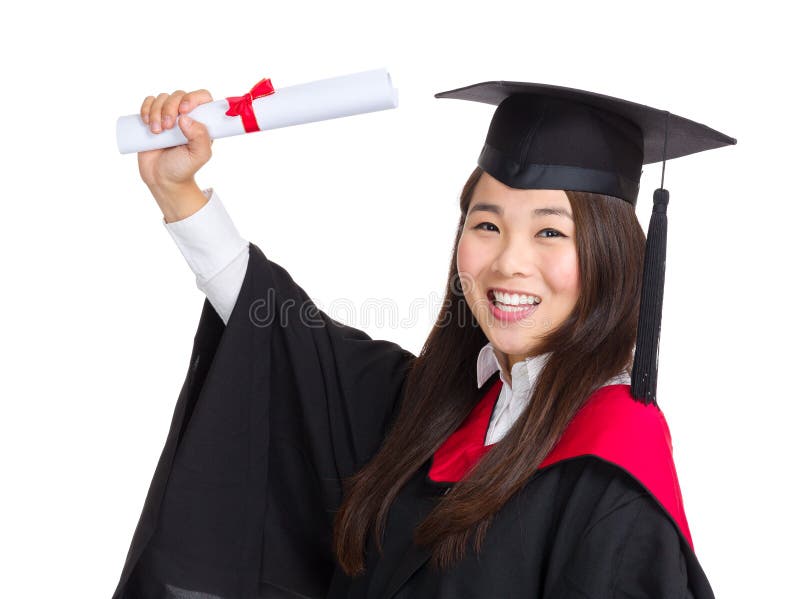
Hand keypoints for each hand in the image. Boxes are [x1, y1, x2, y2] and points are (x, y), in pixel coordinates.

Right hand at [136, 89, 213, 221]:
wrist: (162, 178)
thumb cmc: (183, 168)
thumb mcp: (199, 156)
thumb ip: (201, 138)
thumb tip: (186, 118)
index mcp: (201, 122)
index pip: (202, 97)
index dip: (193, 98)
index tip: (184, 111)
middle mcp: (186, 116)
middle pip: (179, 95)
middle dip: (170, 108)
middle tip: (167, 127)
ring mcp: (168, 115)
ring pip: (162, 97)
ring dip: (156, 111)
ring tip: (156, 132)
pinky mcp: (153, 118)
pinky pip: (148, 102)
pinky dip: (146, 108)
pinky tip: (147, 122)